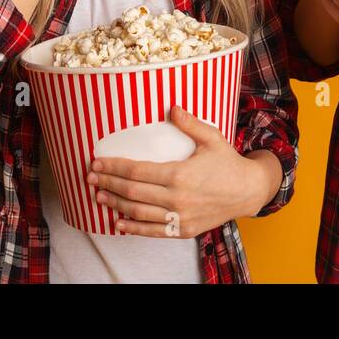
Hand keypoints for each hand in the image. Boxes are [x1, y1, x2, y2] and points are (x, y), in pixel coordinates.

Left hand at [85, 107, 279, 237]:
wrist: (248, 191)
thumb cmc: (228, 162)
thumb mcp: (212, 138)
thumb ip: (190, 124)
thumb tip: (171, 107)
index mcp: (180, 174)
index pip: (137, 171)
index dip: (114, 167)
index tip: (97, 162)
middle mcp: (177, 199)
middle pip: (132, 193)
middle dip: (107, 183)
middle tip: (89, 177)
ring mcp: (180, 217)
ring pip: (138, 213)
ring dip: (115, 205)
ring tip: (98, 196)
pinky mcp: (184, 230)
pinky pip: (153, 231)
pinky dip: (133, 228)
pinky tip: (118, 223)